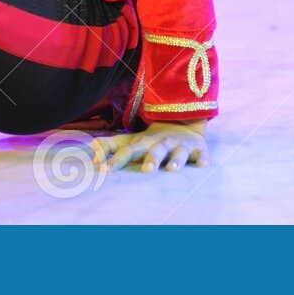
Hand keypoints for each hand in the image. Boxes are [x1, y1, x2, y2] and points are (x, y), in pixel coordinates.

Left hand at [89, 120, 206, 171]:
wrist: (183, 123)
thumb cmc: (151, 140)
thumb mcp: (132, 140)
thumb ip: (111, 146)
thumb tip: (90, 152)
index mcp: (144, 143)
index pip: (128, 150)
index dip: (116, 159)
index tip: (103, 168)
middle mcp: (161, 143)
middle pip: (155, 150)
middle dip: (151, 159)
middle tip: (145, 171)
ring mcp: (179, 146)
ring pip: (178, 153)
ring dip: (175, 160)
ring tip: (171, 169)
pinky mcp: (197, 149)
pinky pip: (201, 154)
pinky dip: (202, 159)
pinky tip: (202, 165)